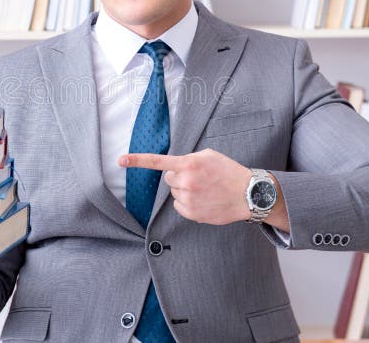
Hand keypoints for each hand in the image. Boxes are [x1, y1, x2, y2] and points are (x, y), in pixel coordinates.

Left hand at [119, 148, 255, 225]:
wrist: (248, 194)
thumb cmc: (229, 171)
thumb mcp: (209, 155)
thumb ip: (188, 158)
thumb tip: (175, 166)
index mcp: (188, 163)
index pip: (157, 161)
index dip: (137, 160)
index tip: (120, 160)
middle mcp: (185, 181)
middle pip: (169, 179)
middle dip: (179, 177)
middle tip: (199, 178)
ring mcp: (188, 199)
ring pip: (175, 193)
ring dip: (185, 190)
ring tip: (206, 190)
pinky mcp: (191, 213)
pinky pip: (180, 206)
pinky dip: (189, 203)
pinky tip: (205, 200)